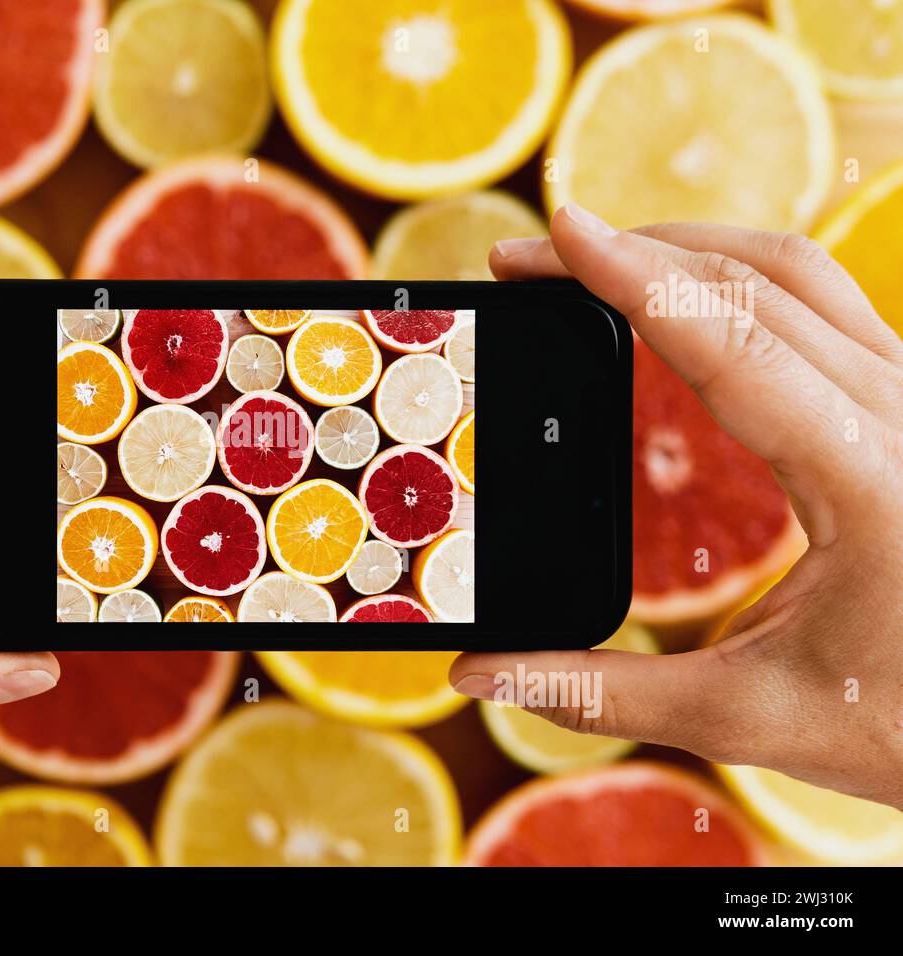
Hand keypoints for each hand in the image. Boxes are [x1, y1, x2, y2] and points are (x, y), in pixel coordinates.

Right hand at [451, 206, 902, 809]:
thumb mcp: (749, 716)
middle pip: (752, 281)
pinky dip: (729, 275)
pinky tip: (675, 296)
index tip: (559, 231)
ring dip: (684, 247)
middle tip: (529, 256)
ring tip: (588, 259)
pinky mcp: (902, 398)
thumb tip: (477, 673)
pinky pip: (816, 298)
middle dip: (631, 250)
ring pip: (793, 272)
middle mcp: (900, 412)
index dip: (634, 279)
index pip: (731, 346)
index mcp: (868, 479)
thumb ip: (604, 692)